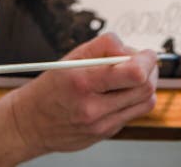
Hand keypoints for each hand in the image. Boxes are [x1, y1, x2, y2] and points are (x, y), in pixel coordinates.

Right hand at [7, 33, 158, 158]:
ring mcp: (101, 125)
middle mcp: (93, 107)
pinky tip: (119, 92)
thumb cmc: (50, 88)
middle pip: (145, 87)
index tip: (146, 53)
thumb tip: (130, 49)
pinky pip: (134, 113)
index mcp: (83, 82)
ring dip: (146, 85)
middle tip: (142, 61)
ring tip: (132, 76)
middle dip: (150, 69)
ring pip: (146, 102)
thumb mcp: (70, 58)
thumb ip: (104, 46)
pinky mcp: (106, 133)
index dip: (147, 60)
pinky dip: (134, 99)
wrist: (30, 123)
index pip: (133, 73)